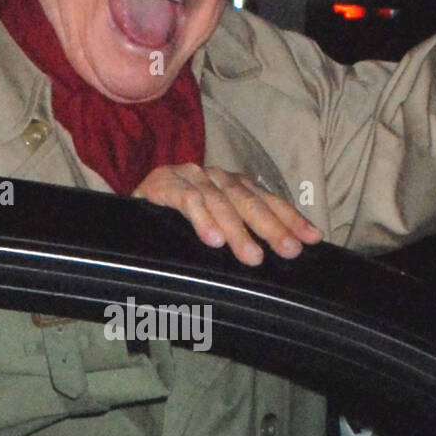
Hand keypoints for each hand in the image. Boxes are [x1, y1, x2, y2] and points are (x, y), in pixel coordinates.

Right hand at [133, 164, 322, 266]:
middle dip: (271, 226)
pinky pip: (186, 200)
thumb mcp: (211, 228)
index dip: (290, 217)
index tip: (312, 238)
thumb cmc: (172, 224)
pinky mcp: (162, 184)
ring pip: (219, 201)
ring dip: (237, 230)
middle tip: (289, 250)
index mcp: (230, 184)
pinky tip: (213, 240)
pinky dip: (201, 220)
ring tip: (252, 257)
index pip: (266, 199)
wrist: (122, 213)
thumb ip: (238, 234)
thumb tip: (271, 259)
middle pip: (247, 200)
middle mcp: (214, 176)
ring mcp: (188, 176)